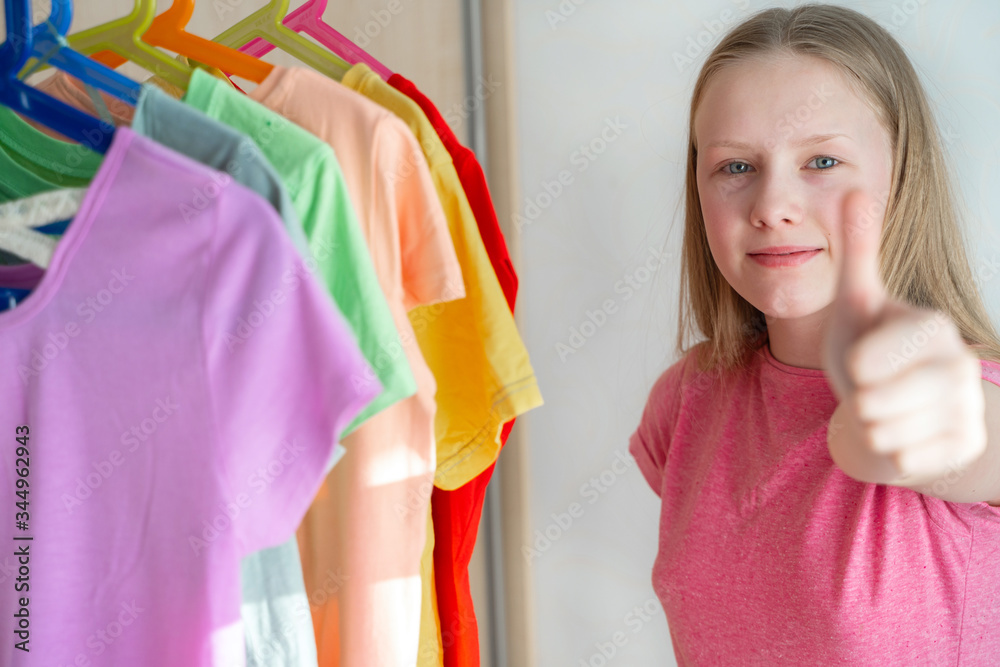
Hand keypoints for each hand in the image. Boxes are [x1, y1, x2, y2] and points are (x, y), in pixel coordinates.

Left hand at [822, 191, 985, 484]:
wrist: (887, 407)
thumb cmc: (867, 351)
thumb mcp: (855, 302)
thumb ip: (857, 250)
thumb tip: (852, 188)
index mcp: (931, 327)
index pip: (874, 360)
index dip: (859, 367)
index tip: (862, 364)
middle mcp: (959, 365)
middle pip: (878, 400)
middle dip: (859, 401)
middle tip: (869, 391)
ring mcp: (966, 408)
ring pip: (889, 433)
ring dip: (871, 428)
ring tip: (881, 411)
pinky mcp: (963, 445)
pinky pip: (907, 462)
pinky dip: (891, 454)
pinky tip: (900, 436)